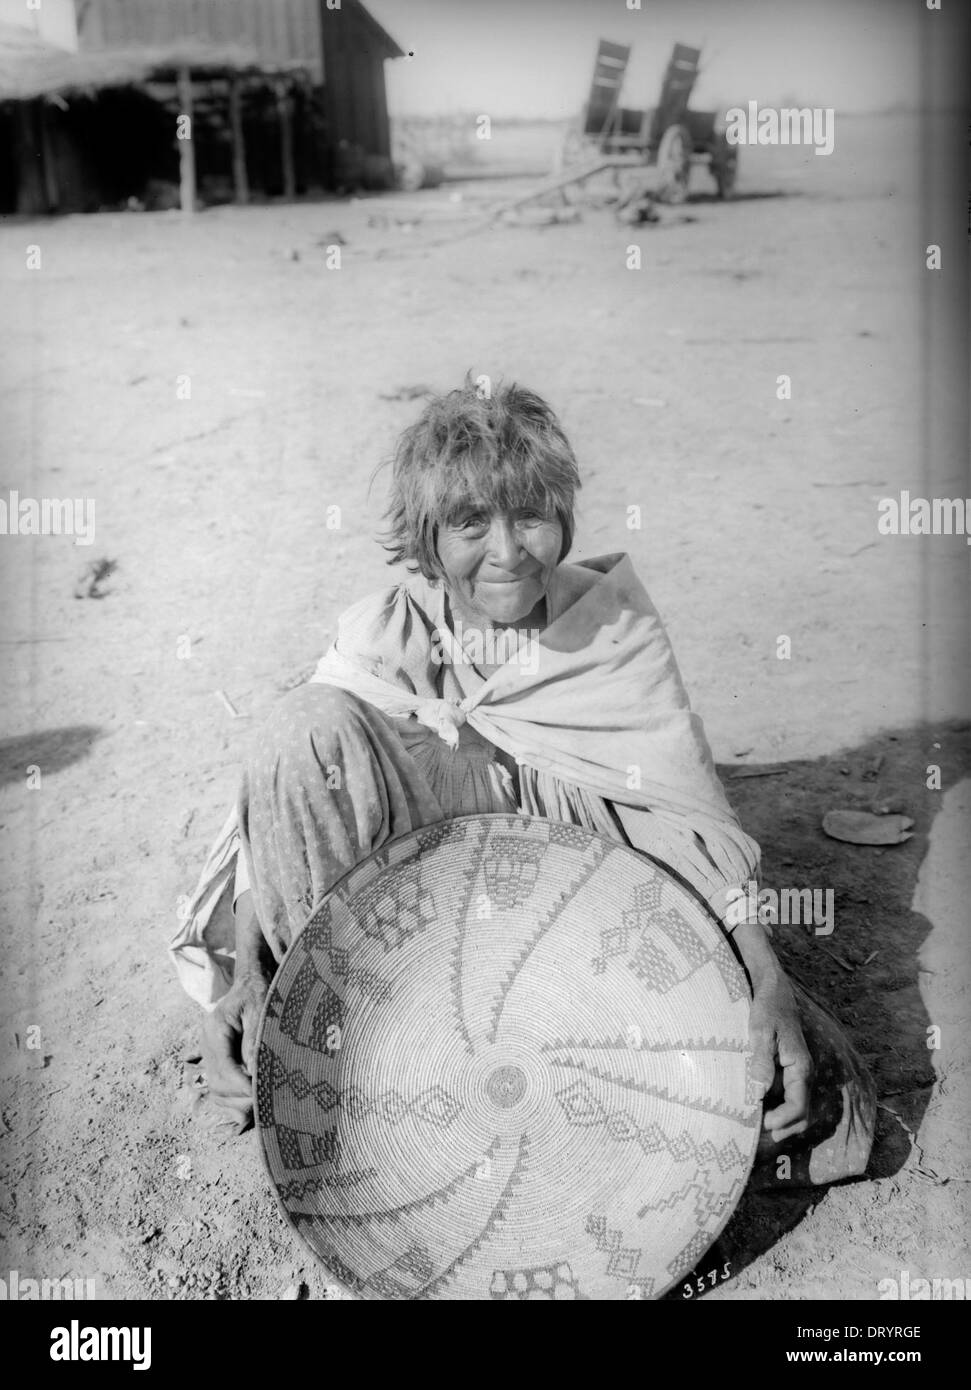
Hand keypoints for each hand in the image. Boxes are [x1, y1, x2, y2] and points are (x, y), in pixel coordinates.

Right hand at [199, 971, 267, 1133]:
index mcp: (216, 1028)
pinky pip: (219, 1087)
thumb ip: (256, 1039)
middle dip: (239, 1097)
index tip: (259, 1094)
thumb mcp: (262, 1010)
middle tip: (264, 1102)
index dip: (240, 1085)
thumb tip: (254, 1071)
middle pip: (216, 1082)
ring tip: (259, 1105)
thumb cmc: (261, 992)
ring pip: (215, 1089)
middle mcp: (207, 1042)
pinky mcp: (217, 1059)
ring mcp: (209, 1052)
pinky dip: (232, 1100)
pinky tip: (250, 1103)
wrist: (253, 981)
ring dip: (235, 1103)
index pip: (223, 1066)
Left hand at [747, 968, 812, 1142]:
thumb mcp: (760, 1032)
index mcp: (800, 1067)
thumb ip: (761, 1061)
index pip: (798, 1105)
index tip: (763, 1124)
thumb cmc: (767, 1009)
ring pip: (798, 1106)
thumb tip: (759, 1092)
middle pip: (802, 1113)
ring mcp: (798, 1072)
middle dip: (785, 1127)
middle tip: (761, 1134)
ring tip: (761, 1127)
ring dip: (783, 1120)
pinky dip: (780, 1108)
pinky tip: (761, 1108)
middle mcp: (804, 1073)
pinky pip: (790, 1096)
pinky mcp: (790, 1068)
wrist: (773, 990)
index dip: (782, 1120)